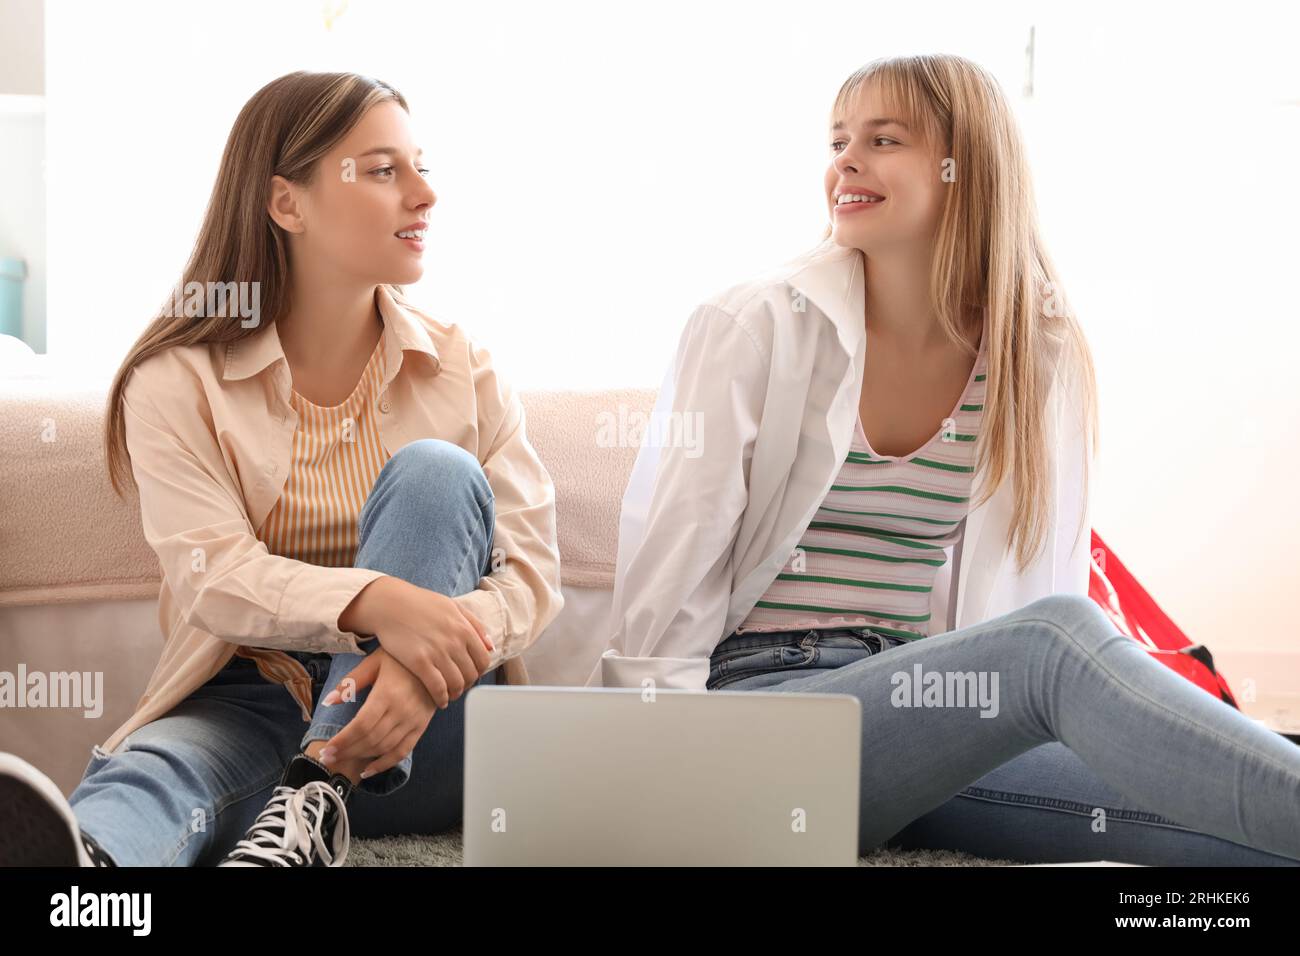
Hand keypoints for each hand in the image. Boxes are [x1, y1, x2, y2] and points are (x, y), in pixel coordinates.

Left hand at [318, 647, 435, 778]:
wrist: (436, 660)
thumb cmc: (401, 659)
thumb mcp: (374, 662)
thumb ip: (351, 682)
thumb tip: (327, 701)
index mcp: (387, 693)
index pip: (362, 725)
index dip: (343, 740)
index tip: (327, 749)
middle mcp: (402, 710)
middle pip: (371, 739)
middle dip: (347, 751)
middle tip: (328, 757)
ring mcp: (413, 721)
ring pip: (384, 747)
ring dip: (361, 757)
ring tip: (342, 760)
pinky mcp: (421, 727)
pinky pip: (403, 751)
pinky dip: (385, 764)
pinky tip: (369, 769)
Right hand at [342, 577, 494, 707]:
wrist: (389, 603)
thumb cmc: (420, 604)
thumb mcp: (452, 606)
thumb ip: (474, 625)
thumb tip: (490, 647)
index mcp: (464, 628)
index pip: (483, 660)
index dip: (479, 672)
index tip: (470, 675)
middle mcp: (454, 642)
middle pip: (471, 674)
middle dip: (467, 685)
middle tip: (459, 687)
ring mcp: (437, 652)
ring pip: (456, 684)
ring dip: (455, 694)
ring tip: (450, 695)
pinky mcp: (419, 662)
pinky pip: (437, 688)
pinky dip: (441, 698)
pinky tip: (439, 700)